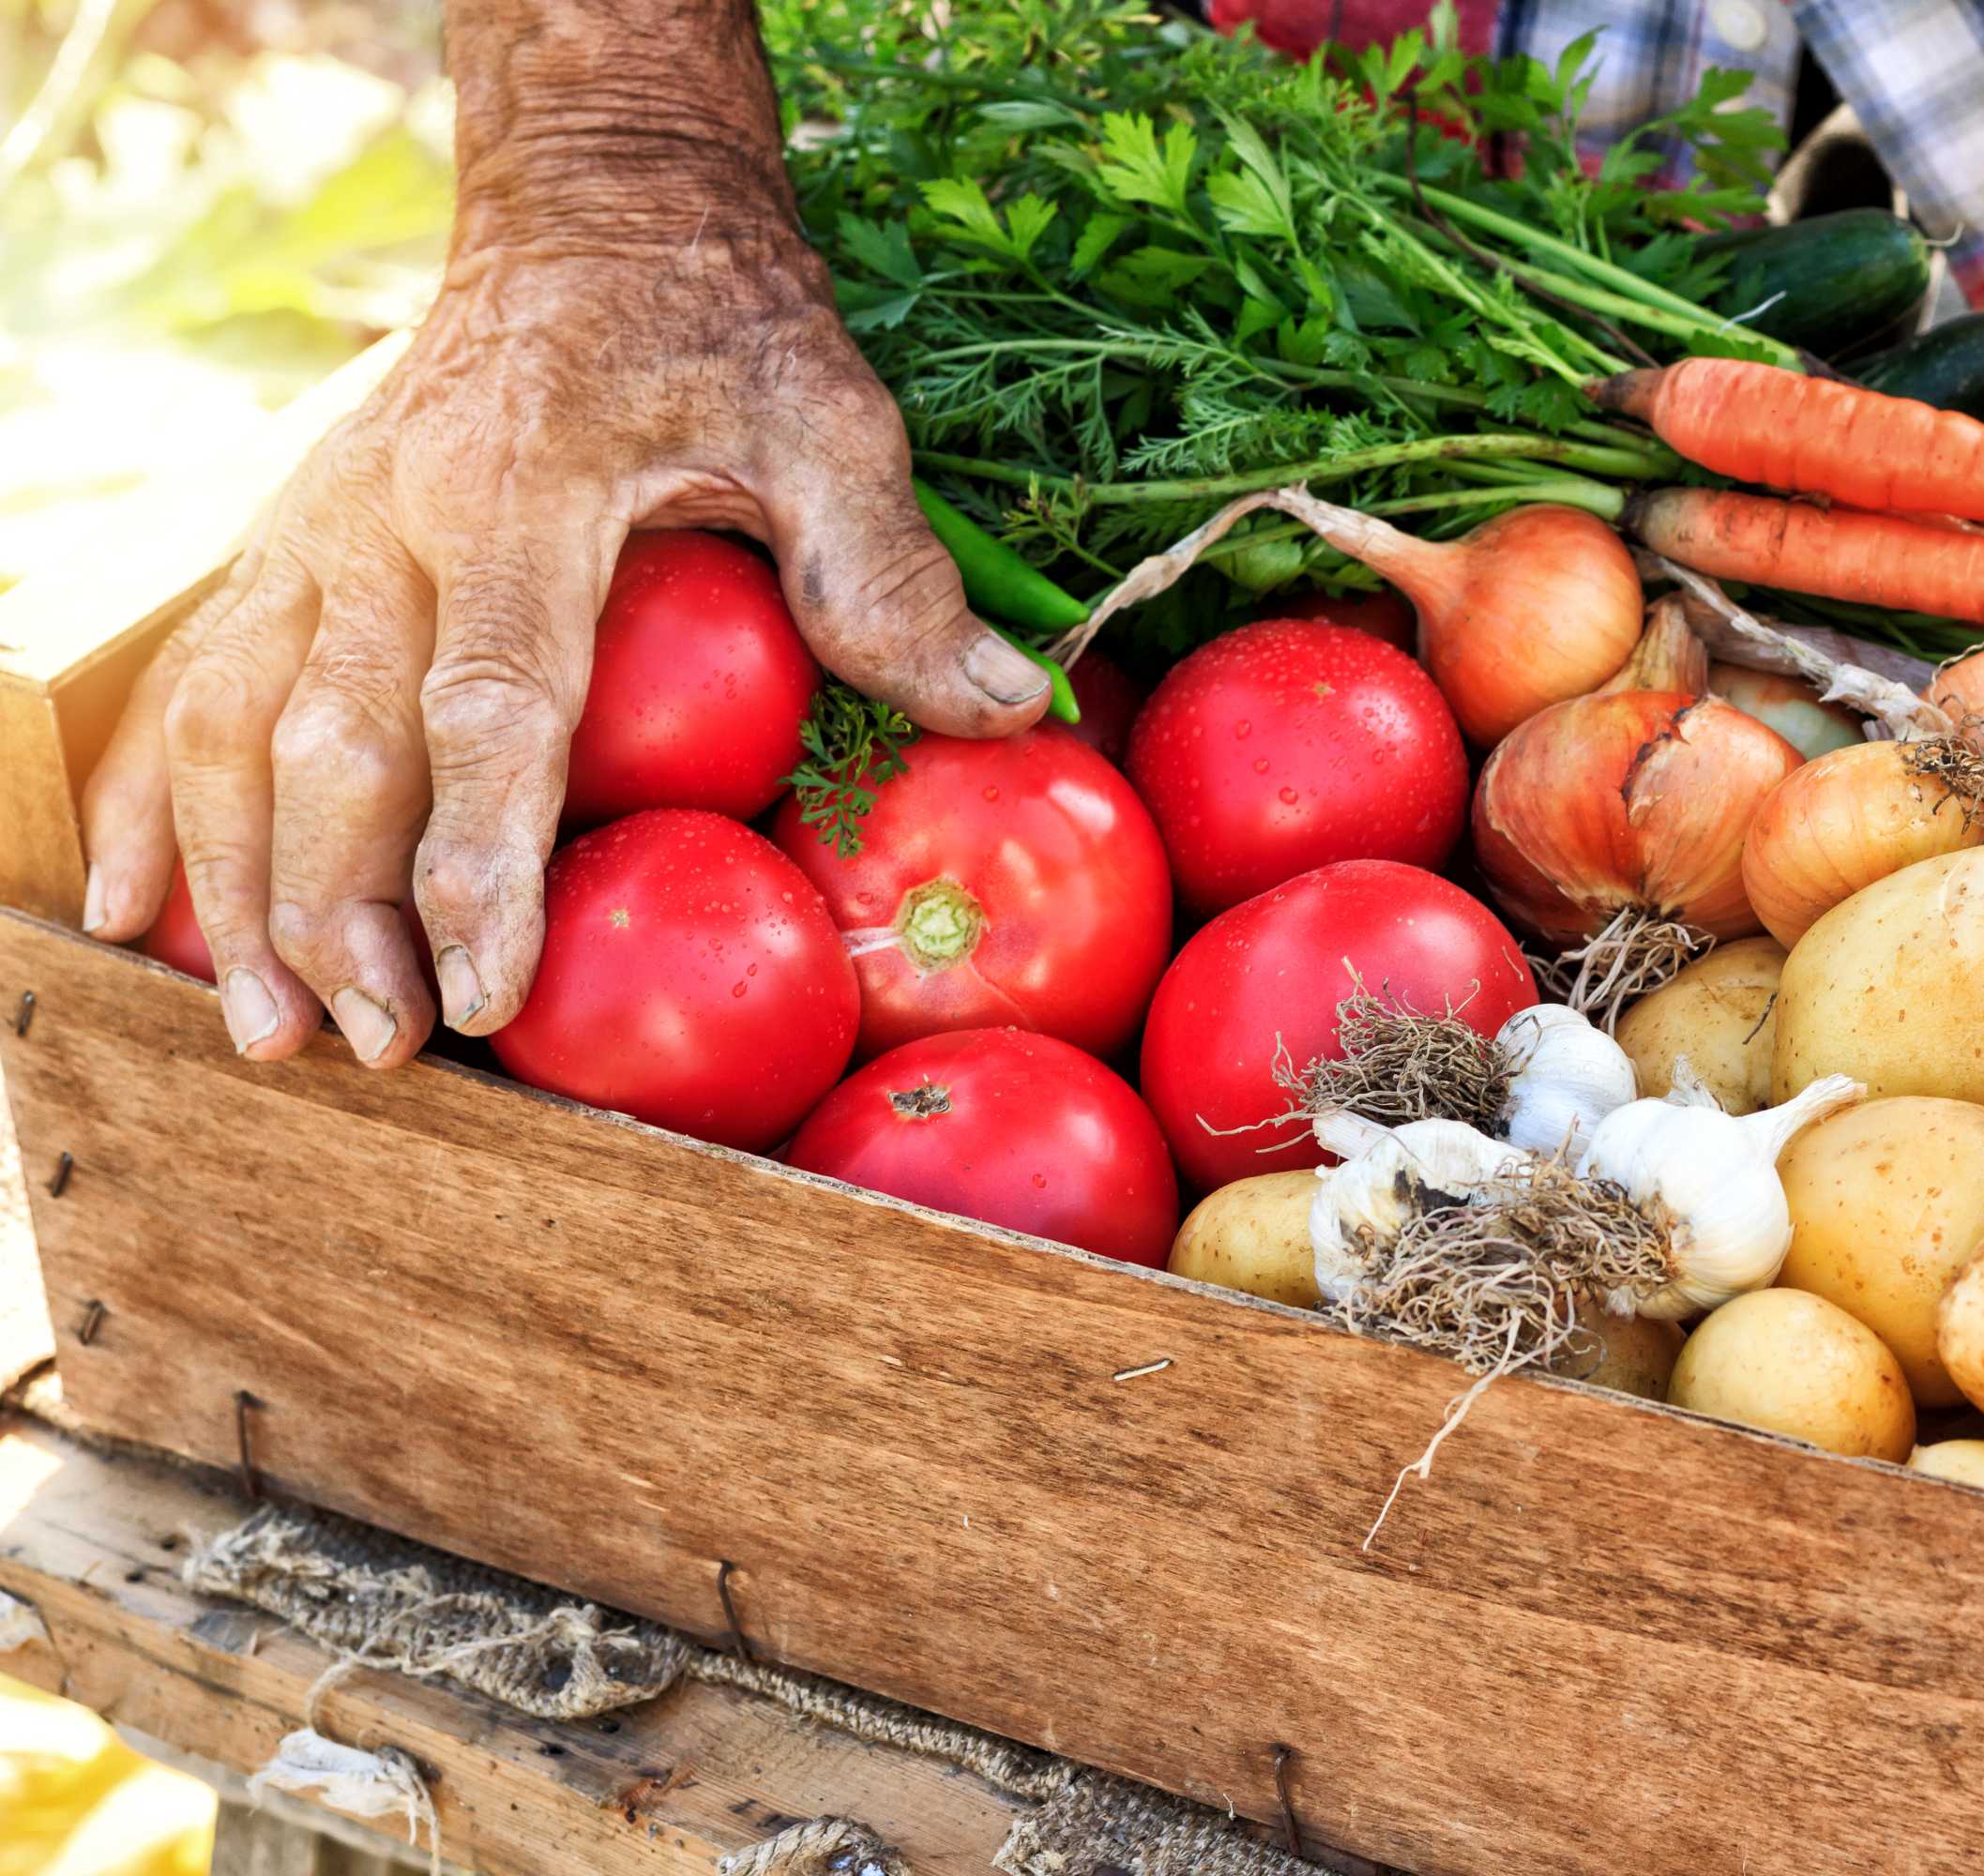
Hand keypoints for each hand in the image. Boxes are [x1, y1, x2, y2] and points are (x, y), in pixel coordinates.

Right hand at [74, 0, 1048, 1069]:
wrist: (594, 207)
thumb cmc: (723, 326)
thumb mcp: (829, 418)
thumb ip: (888, 567)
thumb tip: (1005, 705)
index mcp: (518, 492)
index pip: (490, 707)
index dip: (480, 859)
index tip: (487, 990)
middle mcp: (386, 520)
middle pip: (338, 743)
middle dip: (344, 910)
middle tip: (385, 1047)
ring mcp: (317, 532)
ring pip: (234, 726)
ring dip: (239, 886)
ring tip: (269, 1031)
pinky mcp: (291, 547)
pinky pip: (195, 683)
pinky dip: (158, 802)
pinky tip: (137, 912)